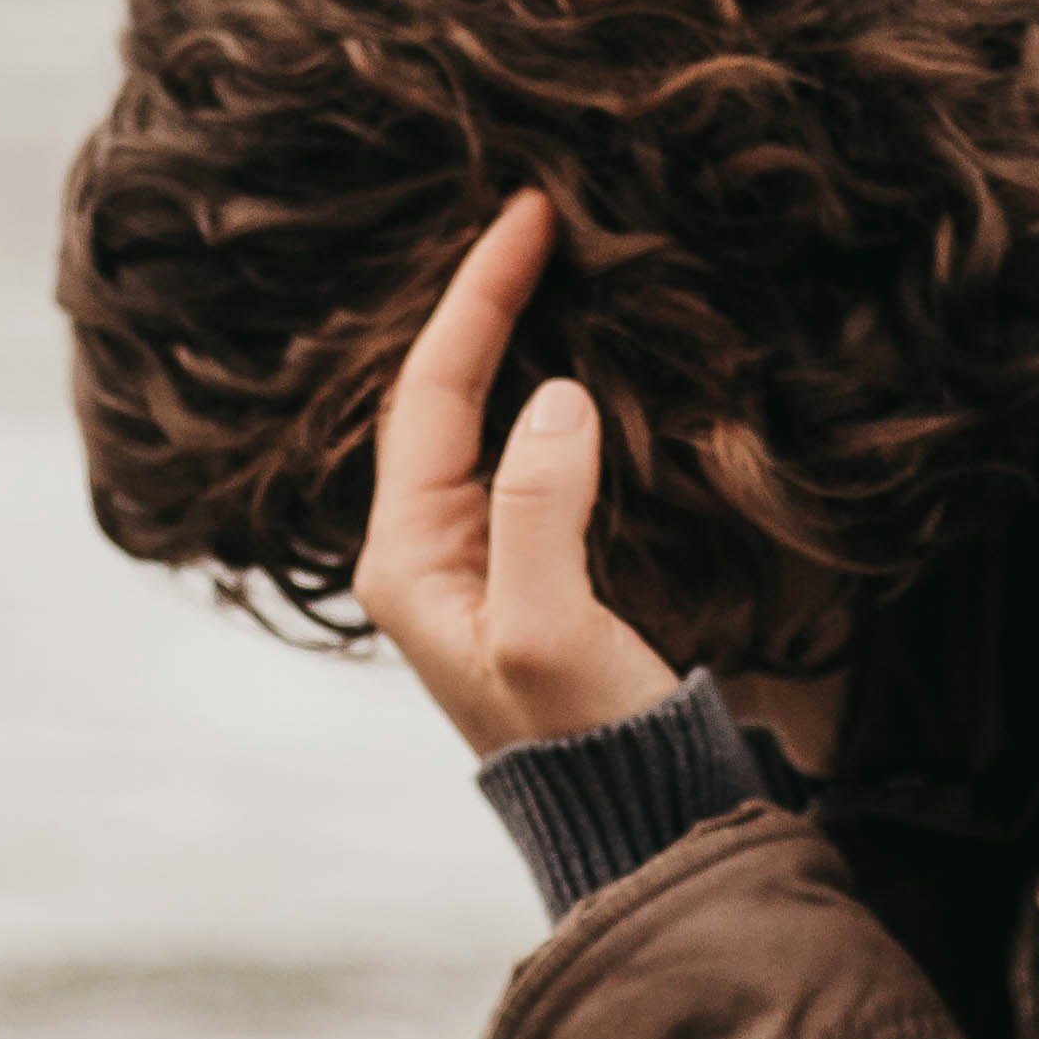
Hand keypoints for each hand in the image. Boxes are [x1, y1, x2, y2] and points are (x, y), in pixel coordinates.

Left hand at [360, 191, 682, 757]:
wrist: (634, 825)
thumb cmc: (584, 739)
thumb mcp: (550, 628)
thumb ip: (541, 505)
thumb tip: (554, 393)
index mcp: (405, 554)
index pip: (430, 388)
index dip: (480, 294)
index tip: (531, 214)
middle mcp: (426, 548)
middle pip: (443, 390)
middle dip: (488, 300)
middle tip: (543, 213)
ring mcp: (478, 557)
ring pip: (485, 416)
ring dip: (519, 338)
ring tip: (560, 258)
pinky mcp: (533, 569)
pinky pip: (529, 452)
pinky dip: (553, 389)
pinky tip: (587, 348)